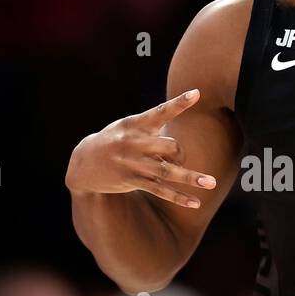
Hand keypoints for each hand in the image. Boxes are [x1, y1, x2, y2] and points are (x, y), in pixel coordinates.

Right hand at [65, 89, 216, 207]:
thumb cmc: (113, 141)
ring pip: (168, 170)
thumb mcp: (126, 126)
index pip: (161, 111)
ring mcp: (133, 163)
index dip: (179, 103)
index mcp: (135, 123)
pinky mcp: (132, 180)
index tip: (197, 93)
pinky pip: (160, 189)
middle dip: (181, 153)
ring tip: (211, 183)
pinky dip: (178, 197)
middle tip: (177, 158)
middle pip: (170, 145)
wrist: (83, 163)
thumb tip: (177, 132)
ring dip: (191, 178)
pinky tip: (195, 202)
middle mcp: (135, 142)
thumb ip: (151, 125)